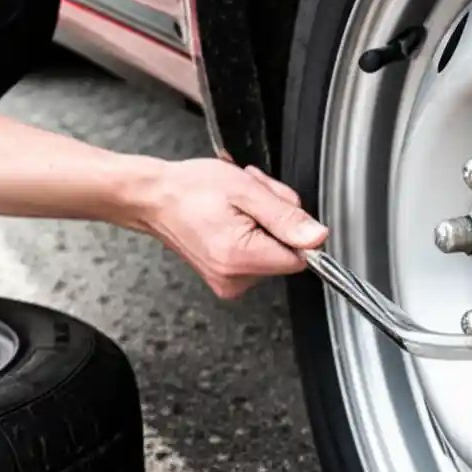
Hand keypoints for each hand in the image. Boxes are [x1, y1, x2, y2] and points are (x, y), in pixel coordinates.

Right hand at [139, 158, 326, 298]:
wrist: (153, 197)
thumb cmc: (189, 189)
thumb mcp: (246, 190)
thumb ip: (286, 216)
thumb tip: (317, 237)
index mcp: (241, 258)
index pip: (301, 256)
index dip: (292, 226)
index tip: (269, 207)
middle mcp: (235, 278)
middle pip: (286, 252)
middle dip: (275, 219)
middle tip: (249, 198)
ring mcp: (228, 282)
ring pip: (272, 251)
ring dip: (262, 221)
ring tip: (236, 205)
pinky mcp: (225, 278)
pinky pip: (255, 255)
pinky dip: (250, 232)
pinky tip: (230, 217)